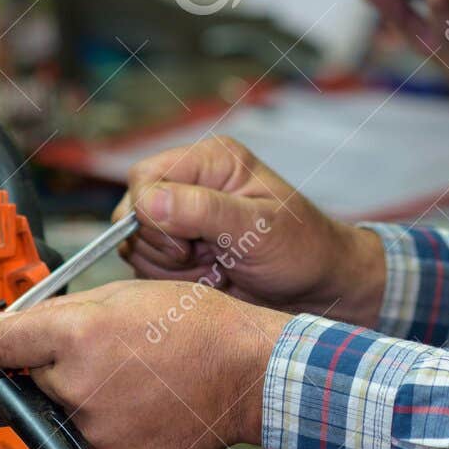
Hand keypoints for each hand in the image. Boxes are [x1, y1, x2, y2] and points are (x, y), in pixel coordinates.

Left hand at [0, 279, 286, 448]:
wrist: (246, 372)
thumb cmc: (199, 326)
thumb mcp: (129, 292)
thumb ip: (69, 309)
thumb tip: (25, 322)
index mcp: (77, 336)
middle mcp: (78, 386)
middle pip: (31, 376)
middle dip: (51, 364)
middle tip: (97, 353)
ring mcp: (94, 429)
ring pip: (59, 411)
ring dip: (77, 397)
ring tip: (127, 378)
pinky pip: (87, 441)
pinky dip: (104, 425)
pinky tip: (138, 403)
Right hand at [113, 134, 386, 328]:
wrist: (317, 288)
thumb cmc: (301, 249)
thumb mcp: (256, 229)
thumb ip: (202, 211)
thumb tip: (149, 201)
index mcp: (210, 161)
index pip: (144, 178)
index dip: (152, 216)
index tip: (188, 245)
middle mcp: (191, 183)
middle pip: (132, 212)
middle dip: (164, 247)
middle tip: (209, 260)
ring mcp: (183, 217)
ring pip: (135, 243)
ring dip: (170, 269)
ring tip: (216, 271)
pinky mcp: (179, 249)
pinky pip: (147, 267)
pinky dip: (174, 282)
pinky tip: (211, 281)